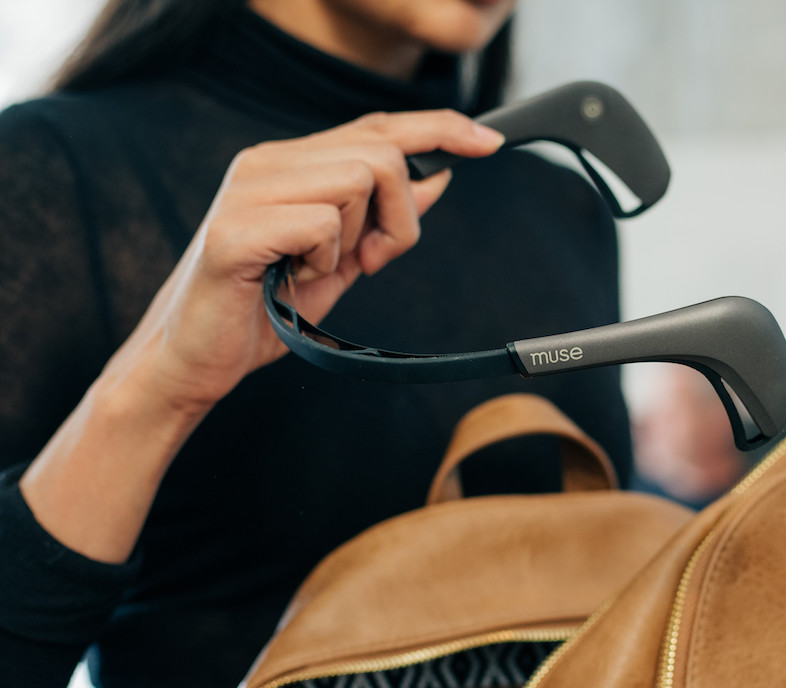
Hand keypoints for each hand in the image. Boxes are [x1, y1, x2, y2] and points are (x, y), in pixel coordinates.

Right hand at [128, 109, 504, 413]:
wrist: (197, 360)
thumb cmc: (264, 311)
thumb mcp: (342, 261)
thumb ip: (384, 221)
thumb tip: (438, 179)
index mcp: (290, 164)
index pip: (376, 127)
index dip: (437, 128)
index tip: (487, 142)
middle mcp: (267, 163)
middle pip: (380, 152)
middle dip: (400, 214)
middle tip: (374, 260)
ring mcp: (248, 189)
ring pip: (356, 180)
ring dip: (357, 240)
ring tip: (318, 272)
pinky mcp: (237, 229)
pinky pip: (322, 223)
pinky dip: (323, 261)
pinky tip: (293, 279)